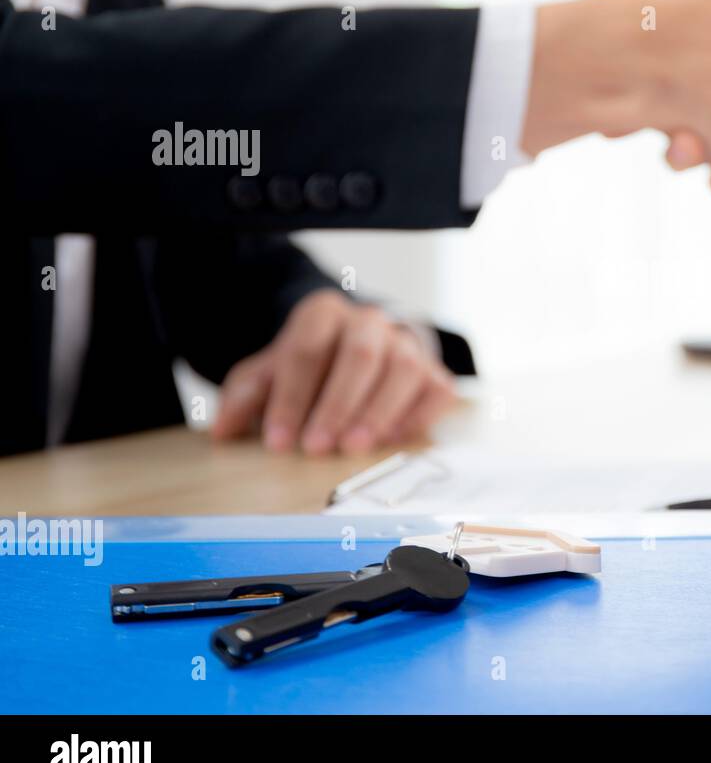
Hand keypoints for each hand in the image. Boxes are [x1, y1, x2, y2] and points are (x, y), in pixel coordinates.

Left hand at [211, 290, 455, 454]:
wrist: (362, 349)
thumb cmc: (312, 366)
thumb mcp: (271, 372)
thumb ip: (246, 396)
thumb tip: (222, 432)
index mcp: (323, 314)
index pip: (307, 349)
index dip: (291, 397)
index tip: (277, 440)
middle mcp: (370, 322)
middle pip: (358, 354)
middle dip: (336, 403)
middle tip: (315, 447)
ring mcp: (408, 346)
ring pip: (402, 370)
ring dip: (376, 411)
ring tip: (352, 448)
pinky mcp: (435, 373)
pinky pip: (434, 390)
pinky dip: (415, 416)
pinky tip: (390, 440)